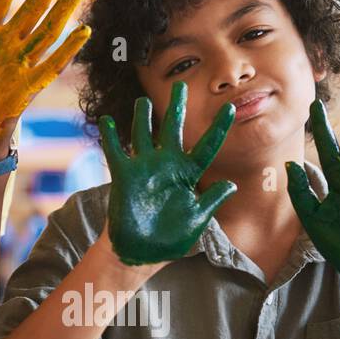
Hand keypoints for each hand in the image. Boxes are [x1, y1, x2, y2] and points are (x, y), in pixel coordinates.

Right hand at [98, 81, 235, 265]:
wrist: (140, 252)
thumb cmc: (171, 239)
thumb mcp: (198, 220)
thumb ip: (212, 201)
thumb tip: (232, 184)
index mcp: (189, 174)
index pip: (207, 146)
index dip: (218, 128)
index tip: (231, 109)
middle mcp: (167, 165)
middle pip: (173, 130)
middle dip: (177, 108)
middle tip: (181, 86)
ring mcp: (144, 168)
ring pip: (143, 135)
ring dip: (142, 118)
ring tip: (143, 101)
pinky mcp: (124, 176)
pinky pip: (115, 152)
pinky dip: (110, 137)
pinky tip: (107, 120)